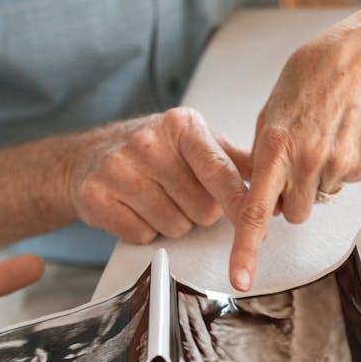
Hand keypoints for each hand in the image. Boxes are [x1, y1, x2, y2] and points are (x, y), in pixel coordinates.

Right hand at [73, 107, 250, 244]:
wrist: (87, 155)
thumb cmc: (150, 149)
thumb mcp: (193, 140)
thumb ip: (233, 158)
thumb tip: (273, 172)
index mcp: (180, 125)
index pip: (219, 172)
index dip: (240, 203)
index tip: (256, 223)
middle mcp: (147, 143)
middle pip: (202, 209)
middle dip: (200, 212)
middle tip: (181, 194)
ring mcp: (118, 169)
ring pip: (174, 227)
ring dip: (173, 223)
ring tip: (158, 199)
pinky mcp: (96, 197)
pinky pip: (143, 236)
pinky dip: (145, 230)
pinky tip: (136, 209)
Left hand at [227, 4, 360, 290]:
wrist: (360, 60)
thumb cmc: (310, 81)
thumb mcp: (271, 115)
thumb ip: (263, 161)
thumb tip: (261, 200)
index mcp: (276, 147)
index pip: (255, 211)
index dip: (246, 249)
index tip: (240, 278)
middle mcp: (308, 159)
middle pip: (293, 214)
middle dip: (291, 199)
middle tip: (297, 165)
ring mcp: (339, 163)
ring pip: (320, 199)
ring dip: (318, 180)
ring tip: (322, 141)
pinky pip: (344, 184)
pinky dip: (341, 169)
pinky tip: (342, 138)